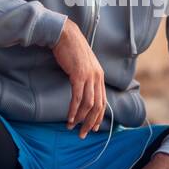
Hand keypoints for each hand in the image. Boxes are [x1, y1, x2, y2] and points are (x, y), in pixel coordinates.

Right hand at [51, 18, 105, 137]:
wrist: (65, 34)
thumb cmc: (71, 50)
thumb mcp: (83, 65)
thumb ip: (85, 77)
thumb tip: (83, 90)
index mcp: (100, 76)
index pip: (103, 101)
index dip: (99, 117)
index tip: (93, 128)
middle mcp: (97, 77)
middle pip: (98, 106)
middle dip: (91, 122)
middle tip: (84, 134)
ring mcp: (89, 76)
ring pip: (88, 104)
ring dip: (80, 118)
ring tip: (72, 127)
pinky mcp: (78, 75)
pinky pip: (78, 97)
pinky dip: (74, 109)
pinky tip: (69, 118)